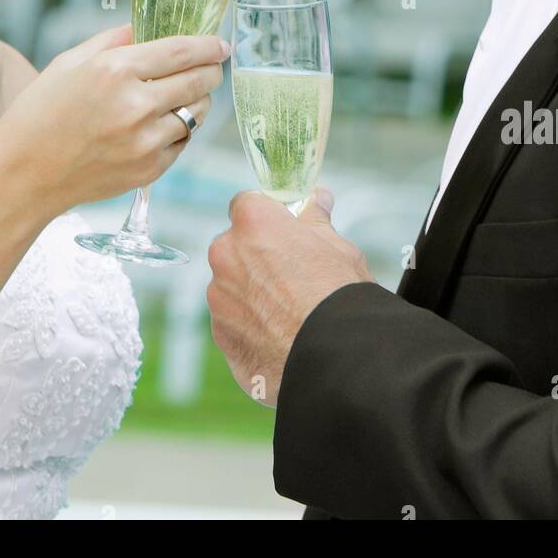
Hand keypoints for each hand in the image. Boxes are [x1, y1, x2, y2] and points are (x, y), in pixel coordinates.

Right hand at [0, 23, 228, 219]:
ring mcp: (145, 141)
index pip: (182, 50)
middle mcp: (136, 105)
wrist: (23, 175)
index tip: (219, 44)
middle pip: (199, 81)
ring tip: (182, 95)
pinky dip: (179, 130)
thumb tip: (148, 26)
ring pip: (198, 113)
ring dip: (198, 101)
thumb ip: (115, 40)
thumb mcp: (70, 63)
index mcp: (115, 70)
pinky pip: (182, 142)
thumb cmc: (39, 114)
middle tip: (210, 66)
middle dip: (211, 70)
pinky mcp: (148, 169)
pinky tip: (159, 124)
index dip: (208, 45)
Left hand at [206, 187, 375, 407]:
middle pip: (235, 247)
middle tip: (293, 276)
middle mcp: (226, 256)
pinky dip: (251, 328)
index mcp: (253, 224)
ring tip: (290, 315)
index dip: (267, 217)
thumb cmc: (338, 296)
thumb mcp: (337, 246)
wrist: (334, 359)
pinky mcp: (221, 336)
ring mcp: (219, 298)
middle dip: (257, 257)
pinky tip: (281, 338)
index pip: (247, 204)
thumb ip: (316, 219)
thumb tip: (317, 199)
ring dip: (252, 294)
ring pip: (232, 287)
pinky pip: (233, 323)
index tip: (283, 231)